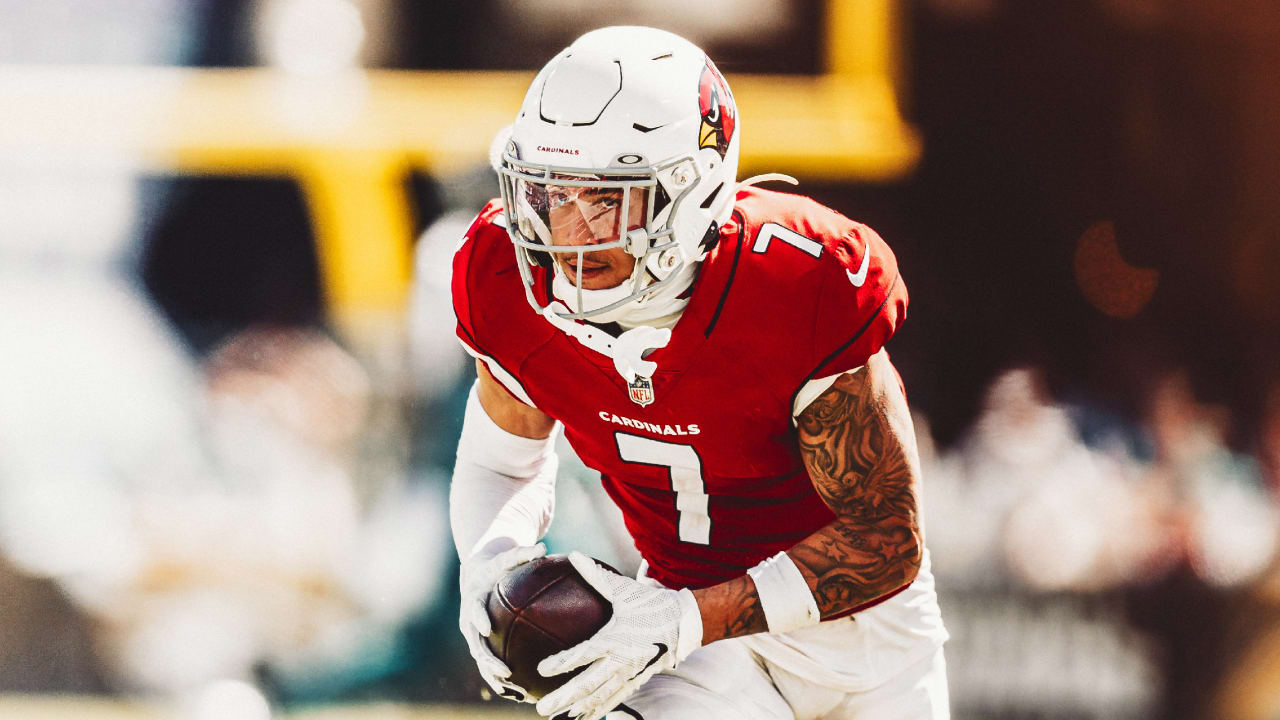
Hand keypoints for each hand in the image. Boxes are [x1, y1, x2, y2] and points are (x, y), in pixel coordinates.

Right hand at [459, 543, 546, 701]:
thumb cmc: (497, 565)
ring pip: (482, 661)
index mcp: (473, 600)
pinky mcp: (483, 644)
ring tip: (513, 692)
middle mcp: (470, 622)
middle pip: (476, 645)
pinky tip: (520, 693)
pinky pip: (491, 664)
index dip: (478, 618)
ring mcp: (475, 636)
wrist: (477, 575)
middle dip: (488, 661)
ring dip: (495, 678)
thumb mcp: (507, 557)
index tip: (487, 628)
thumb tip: (543, 547)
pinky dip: (501, 680)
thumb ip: (523, 553)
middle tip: (505, 672)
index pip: (473, 610)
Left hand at [534, 552, 701, 719]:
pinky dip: (598, 709)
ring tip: (558, 719)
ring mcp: (629, 675)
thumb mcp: (624, 589)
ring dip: (578, 709)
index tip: (541, 669)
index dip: (561, 663)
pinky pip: (615, 699)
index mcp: (615, 639)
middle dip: (563, 699)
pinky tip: (585, 717)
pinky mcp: (636, 681)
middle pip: (587, 686)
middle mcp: (621, 661)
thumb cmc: (652, 604)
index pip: (582, 654)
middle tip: (541, 709)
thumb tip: (573, 555)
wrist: (686, 623)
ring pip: (600, 698)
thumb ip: (596, 576)